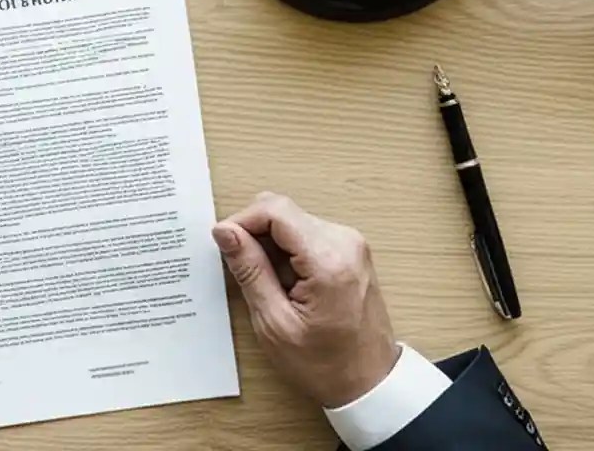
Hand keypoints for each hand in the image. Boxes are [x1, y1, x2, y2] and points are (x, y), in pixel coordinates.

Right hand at [212, 193, 398, 408]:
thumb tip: (225, 232)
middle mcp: (345, 242)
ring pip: (292, 221)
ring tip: (268, 285)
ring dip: (270, 245)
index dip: (241, 221)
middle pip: (283, 211)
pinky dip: (286, 251)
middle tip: (242, 270)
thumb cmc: (325, 365)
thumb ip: (250, 270)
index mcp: (328, 260)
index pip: (275, 210)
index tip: (222, 245)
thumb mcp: (274, 323)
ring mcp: (351, 244)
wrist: (371, 383)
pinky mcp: (350, 250)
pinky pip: (306, 234)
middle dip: (254, 233)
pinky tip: (284, 283)